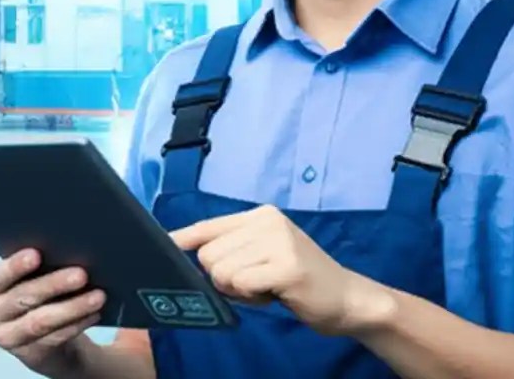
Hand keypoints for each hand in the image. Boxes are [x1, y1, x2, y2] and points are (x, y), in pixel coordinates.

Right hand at [0, 249, 105, 376]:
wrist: (41, 340)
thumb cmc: (38, 296)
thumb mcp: (30, 281)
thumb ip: (38, 267)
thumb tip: (67, 249)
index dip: (16, 265)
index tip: (36, 254)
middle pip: (23, 297)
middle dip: (54, 284)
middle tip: (81, 274)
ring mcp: (8, 338)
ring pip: (41, 321)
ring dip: (73, 307)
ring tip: (98, 296)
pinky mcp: (29, 355)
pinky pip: (55, 338)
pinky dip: (78, 324)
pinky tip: (94, 313)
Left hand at [170, 204, 387, 334]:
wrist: (349, 298)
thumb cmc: (298, 280)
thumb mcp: (262, 254)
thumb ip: (230, 249)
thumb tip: (182, 250)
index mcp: (260, 216)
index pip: (209, 226)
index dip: (183, 238)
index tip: (164, 244)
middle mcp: (267, 222)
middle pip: (208, 254)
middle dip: (224, 278)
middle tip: (256, 282)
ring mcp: (278, 241)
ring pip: (221, 271)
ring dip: (239, 290)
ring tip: (267, 286)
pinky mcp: (287, 266)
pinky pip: (240, 283)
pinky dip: (251, 297)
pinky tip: (274, 293)